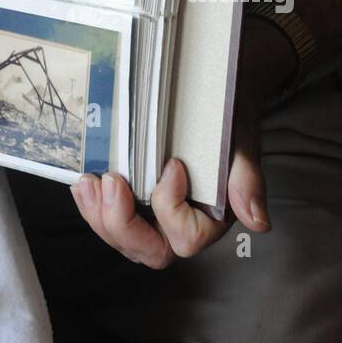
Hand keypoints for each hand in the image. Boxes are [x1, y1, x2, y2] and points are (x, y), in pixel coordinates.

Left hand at [70, 22, 287, 267]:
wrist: (209, 92)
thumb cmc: (226, 117)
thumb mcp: (240, 139)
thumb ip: (247, 179)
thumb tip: (258, 222)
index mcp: (211, 217)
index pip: (187, 237)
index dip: (172, 207)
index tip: (173, 164)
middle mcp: (180, 224)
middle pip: (150, 250)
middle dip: (122, 223)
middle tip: (112, 182)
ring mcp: (152, 216)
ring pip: (123, 239)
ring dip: (100, 215)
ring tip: (89, 183)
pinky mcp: (130, 201)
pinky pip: (107, 218)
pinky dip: (91, 205)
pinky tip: (84, 182)